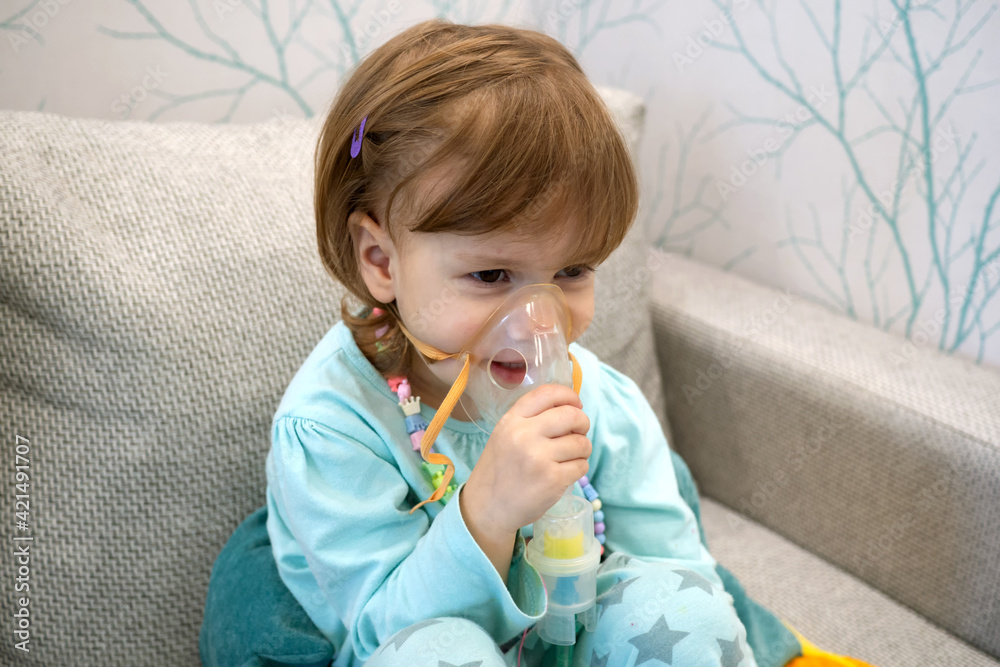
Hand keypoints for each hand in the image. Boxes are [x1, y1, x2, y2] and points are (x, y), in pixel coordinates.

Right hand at [462, 384, 591, 540]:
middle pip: (572, 415)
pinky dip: (579, 468)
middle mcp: (524, 434)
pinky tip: (566, 473)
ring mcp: (539, 457)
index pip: (548, 393)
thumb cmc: (499, 470)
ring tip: (570, 457)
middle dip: (583, 423)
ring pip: (582, 443)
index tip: (576, 404)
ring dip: (582, 450)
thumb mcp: (504, 435)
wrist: (486, 508)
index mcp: (512, 420)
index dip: (569, 395)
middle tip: (579, 433)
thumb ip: (531, 419)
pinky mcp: (553, 479)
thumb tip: (570, 408)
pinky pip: (582, 466)